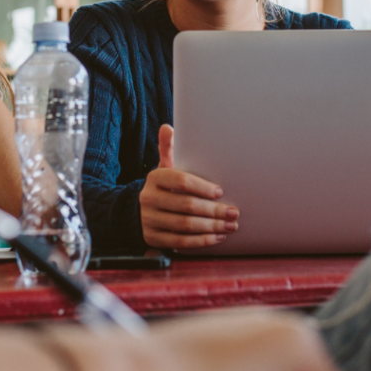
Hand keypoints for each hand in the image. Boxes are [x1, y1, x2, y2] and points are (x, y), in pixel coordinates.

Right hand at [139, 125, 237, 249]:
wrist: (137, 211)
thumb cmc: (162, 188)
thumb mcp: (163, 168)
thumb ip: (168, 149)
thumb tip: (168, 127)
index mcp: (155, 178)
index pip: (181, 181)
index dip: (203, 187)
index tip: (220, 192)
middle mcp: (149, 199)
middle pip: (186, 205)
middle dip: (214, 210)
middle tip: (233, 212)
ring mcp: (149, 220)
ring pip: (185, 225)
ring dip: (211, 227)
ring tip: (229, 226)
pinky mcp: (153, 238)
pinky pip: (180, 242)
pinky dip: (201, 241)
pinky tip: (216, 238)